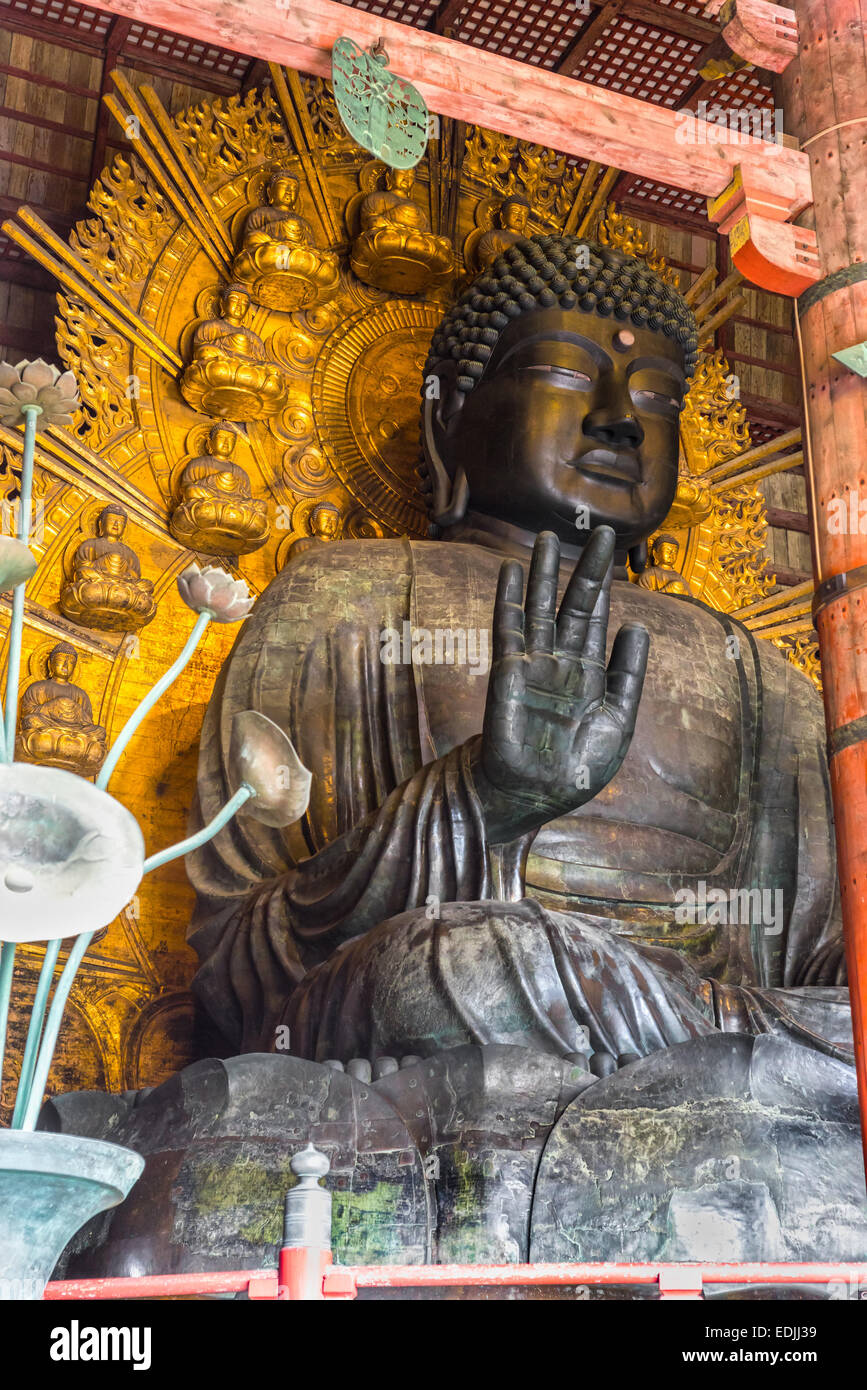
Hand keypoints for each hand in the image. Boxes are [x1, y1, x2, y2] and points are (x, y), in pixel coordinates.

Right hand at [471, 527, 648, 841]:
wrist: (537, 795)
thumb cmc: (578, 769)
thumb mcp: (617, 721)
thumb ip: (627, 675)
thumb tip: (637, 626)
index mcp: (590, 673)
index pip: (598, 619)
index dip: (605, 586)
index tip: (613, 550)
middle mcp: (561, 662)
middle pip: (573, 604)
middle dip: (585, 569)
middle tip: (600, 532)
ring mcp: (534, 664)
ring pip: (539, 608)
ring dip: (542, 574)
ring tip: (546, 537)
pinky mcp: (509, 672)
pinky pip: (508, 628)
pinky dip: (508, 599)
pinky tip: (510, 570)